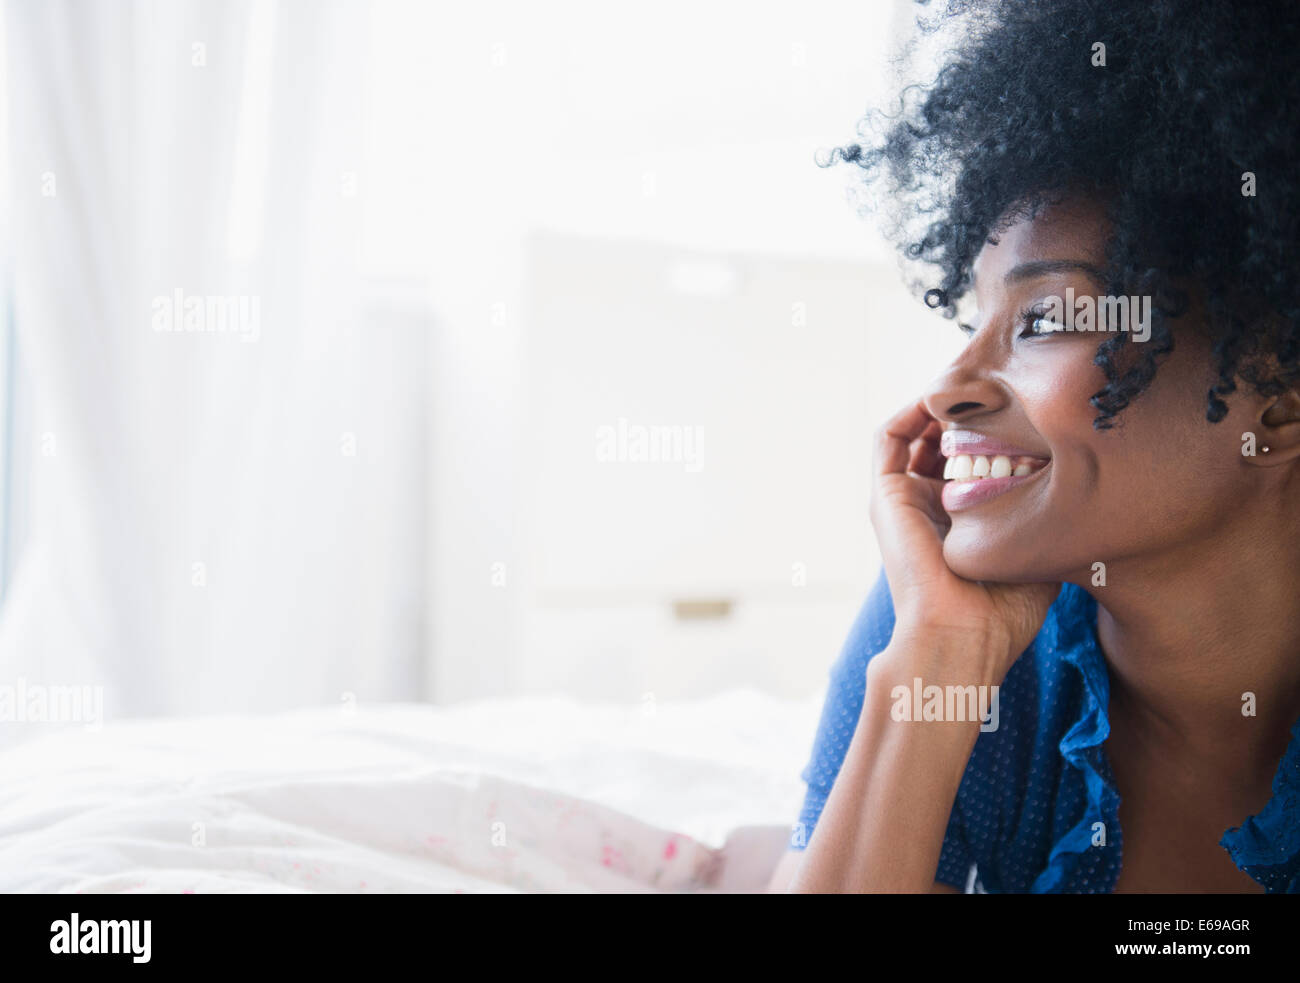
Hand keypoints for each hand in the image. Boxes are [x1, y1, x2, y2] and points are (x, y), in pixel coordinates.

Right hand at [869, 400, 1059, 678]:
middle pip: (942, 443)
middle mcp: (928, 508)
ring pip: (914, 434)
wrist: (961, 636)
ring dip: (940, 406)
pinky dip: (910, 411)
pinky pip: (887, 437)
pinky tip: (944, 399)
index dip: (996, 435)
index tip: (1029, 414)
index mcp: (960, 525)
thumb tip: (1084, 493)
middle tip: (1003, 389)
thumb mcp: (1037, 557)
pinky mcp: (886, 496)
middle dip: (970, 414)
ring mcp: (904, 501)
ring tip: (974, 387)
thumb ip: (1049, 524)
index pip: (971, 465)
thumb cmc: (1002, 614)